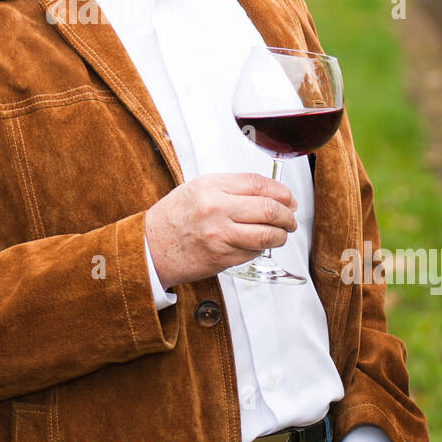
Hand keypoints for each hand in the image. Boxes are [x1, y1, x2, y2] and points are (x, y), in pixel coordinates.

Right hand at [144, 172, 298, 288]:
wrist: (151, 246)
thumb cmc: (174, 216)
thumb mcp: (198, 188)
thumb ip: (231, 187)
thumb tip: (267, 192)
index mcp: (211, 187)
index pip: (258, 184)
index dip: (281, 191)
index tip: (288, 198)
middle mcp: (217, 208)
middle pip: (269, 209)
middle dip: (287, 215)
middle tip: (290, 217)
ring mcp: (220, 235)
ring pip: (267, 234)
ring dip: (281, 235)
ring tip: (281, 233)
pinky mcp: (222, 257)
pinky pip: (254, 252)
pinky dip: (262, 248)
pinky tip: (258, 244)